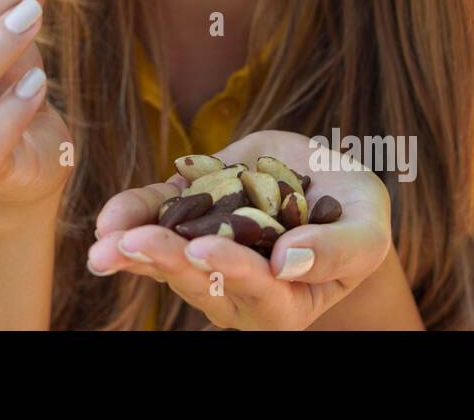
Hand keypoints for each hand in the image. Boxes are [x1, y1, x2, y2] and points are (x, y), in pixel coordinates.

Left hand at [88, 130, 391, 329]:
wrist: (323, 173)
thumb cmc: (356, 210)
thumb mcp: (367, 227)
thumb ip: (339, 249)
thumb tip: (288, 262)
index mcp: (287, 301)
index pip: (259, 294)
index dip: (232, 271)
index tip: (205, 250)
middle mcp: (240, 288)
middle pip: (202, 281)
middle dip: (167, 260)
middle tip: (134, 244)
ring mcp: (208, 252)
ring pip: (167, 258)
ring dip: (134, 248)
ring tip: (107, 238)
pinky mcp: (188, 215)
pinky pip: (154, 218)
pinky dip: (131, 214)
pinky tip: (109, 219)